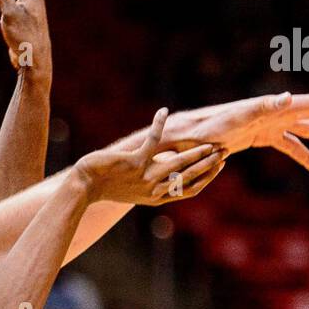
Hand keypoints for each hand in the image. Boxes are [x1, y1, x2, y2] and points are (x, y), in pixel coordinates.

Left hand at [76, 108, 225, 205]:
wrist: (84, 187)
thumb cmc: (106, 186)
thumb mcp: (134, 188)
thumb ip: (154, 182)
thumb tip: (168, 173)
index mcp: (157, 197)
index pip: (191, 189)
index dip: (208, 177)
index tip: (220, 165)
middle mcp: (154, 190)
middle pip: (190, 177)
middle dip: (209, 164)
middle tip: (224, 151)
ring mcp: (145, 177)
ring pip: (178, 163)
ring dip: (196, 152)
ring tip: (210, 142)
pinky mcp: (134, 163)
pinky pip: (152, 141)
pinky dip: (158, 124)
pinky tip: (164, 112)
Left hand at [165, 92, 308, 177]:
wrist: (192, 138)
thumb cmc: (211, 127)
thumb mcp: (238, 118)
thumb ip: (263, 107)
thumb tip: (288, 98)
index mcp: (275, 106)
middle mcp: (275, 112)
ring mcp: (270, 124)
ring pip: (307, 131)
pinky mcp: (262, 137)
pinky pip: (291, 147)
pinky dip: (306, 157)